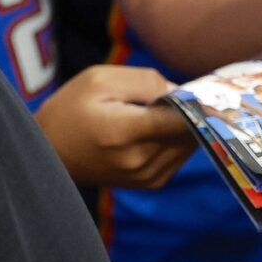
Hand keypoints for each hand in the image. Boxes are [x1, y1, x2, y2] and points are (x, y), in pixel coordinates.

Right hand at [34, 65, 195, 189]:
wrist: (49, 151)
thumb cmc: (71, 108)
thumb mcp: (101, 79)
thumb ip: (144, 81)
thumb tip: (180, 91)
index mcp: (125, 132)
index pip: (181, 120)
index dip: (201, 104)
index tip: (213, 90)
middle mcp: (138, 160)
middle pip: (189, 133)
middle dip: (195, 112)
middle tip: (192, 92)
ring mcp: (144, 176)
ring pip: (188, 146)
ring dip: (188, 126)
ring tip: (174, 107)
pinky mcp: (149, 183)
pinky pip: (179, 157)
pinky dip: (179, 140)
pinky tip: (164, 125)